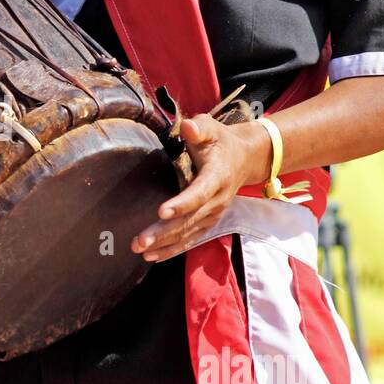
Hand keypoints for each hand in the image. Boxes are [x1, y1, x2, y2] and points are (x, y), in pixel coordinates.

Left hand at [130, 114, 272, 262]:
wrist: (243, 159)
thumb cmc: (220, 142)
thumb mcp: (212, 128)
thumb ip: (199, 128)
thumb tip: (188, 127)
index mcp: (217, 176)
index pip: (199, 193)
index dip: (182, 204)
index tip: (161, 211)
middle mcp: (217, 200)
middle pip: (189, 220)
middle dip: (164, 232)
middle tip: (139, 241)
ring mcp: (214, 215)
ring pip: (188, 233)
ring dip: (163, 244)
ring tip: (140, 250)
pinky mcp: (208, 222)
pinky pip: (190, 240)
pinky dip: (172, 250)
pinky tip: (152, 257)